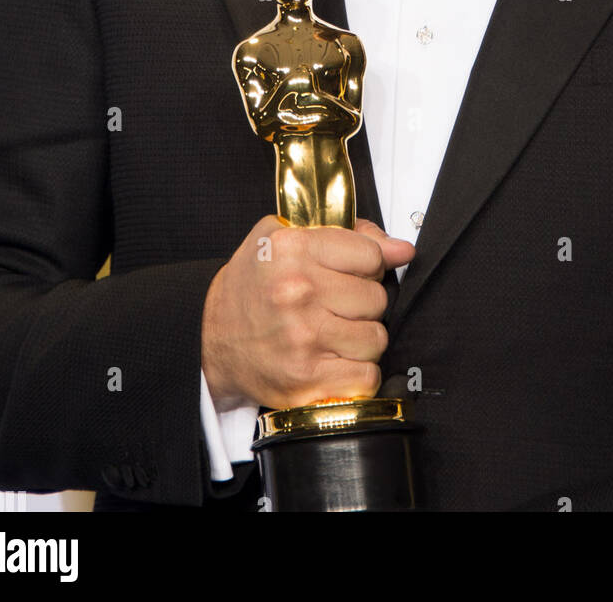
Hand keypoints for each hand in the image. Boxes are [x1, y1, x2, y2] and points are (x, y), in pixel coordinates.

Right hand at [200, 215, 414, 411]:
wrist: (210, 339)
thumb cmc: (253, 286)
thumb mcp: (286, 238)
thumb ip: (349, 234)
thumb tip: (402, 249)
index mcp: (293, 248)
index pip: (371, 254)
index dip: (367, 265)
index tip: (352, 273)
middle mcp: (298, 291)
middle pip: (377, 297)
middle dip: (364, 303)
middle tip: (337, 305)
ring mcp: (303, 337)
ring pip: (376, 338)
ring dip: (362, 338)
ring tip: (335, 332)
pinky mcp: (306, 379)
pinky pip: (366, 376)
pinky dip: (356, 372)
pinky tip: (333, 360)